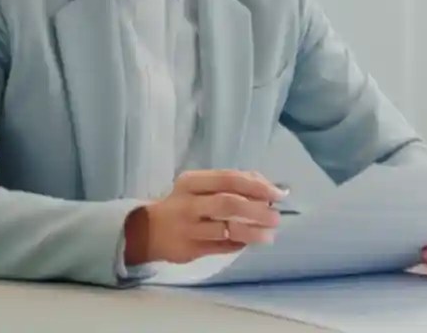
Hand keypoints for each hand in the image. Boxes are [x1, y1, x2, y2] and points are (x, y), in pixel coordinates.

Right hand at [124, 170, 286, 264]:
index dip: (257, 185)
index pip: (229, 178)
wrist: (148, 231)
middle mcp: (188, 203)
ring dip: (253, 231)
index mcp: (192, 182)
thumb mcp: (200, 186)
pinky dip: (239, 244)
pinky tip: (249, 242)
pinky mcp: (189, 249)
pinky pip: (222, 246)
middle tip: (275, 217)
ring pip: (227, 228)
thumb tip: (270, 186)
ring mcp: (188, 227)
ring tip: (269, 235)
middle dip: (257, 210)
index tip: (278, 194)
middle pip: (229, 203)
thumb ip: (232, 183)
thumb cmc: (183, 203)